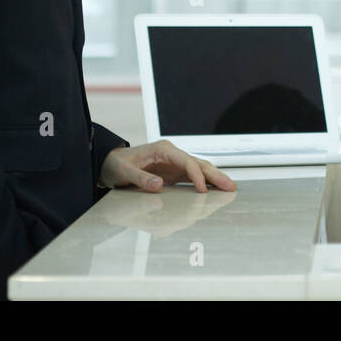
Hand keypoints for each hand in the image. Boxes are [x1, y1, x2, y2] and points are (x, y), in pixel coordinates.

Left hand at [99, 139, 236, 193]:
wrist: (111, 163)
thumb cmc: (117, 165)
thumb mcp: (124, 172)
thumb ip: (140, 178)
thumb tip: (159, 184)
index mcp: (162, 150)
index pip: (186, 161)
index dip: (196, 175)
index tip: (202, 190)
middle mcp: (172, 155)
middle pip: (198, 163)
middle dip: (215, 175)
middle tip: (230, 186)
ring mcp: (174, 164)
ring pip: (199, 169)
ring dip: (214, 178)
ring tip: (229, 187)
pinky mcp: (174, 173)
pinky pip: (193, 177)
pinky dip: (205, 183)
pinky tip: (215, 189)